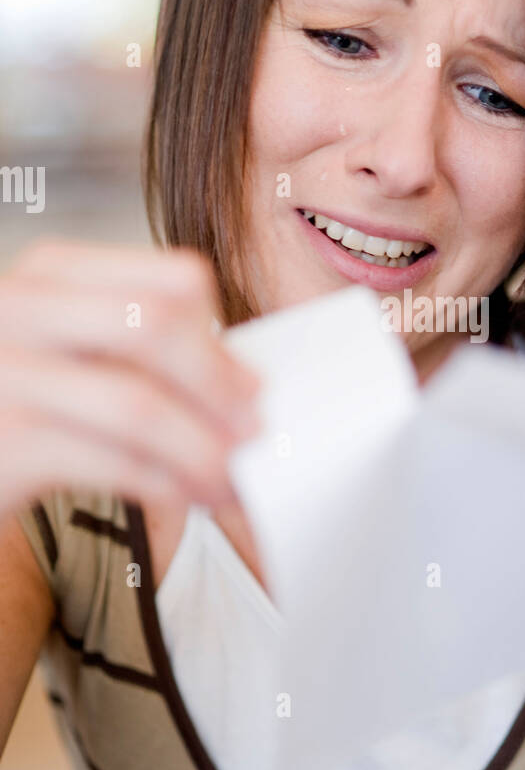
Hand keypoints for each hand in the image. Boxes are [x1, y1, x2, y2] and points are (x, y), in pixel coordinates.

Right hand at [0, 238, 260, 518]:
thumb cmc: (18, 407)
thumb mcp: (70, 353)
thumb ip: (141, 352)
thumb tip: (243, 387)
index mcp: (51, 273)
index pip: (172, 277)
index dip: (222, 336)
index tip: (250, 385)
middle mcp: (19, 307)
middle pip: (157, 326)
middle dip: (218, 387)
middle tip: (253, 433)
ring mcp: (3, 371)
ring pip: (138, 403)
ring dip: (201, 449)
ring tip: (229, 480)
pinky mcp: (2, 442)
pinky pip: (111, 461)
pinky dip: (166, 483)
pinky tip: (187, 496)